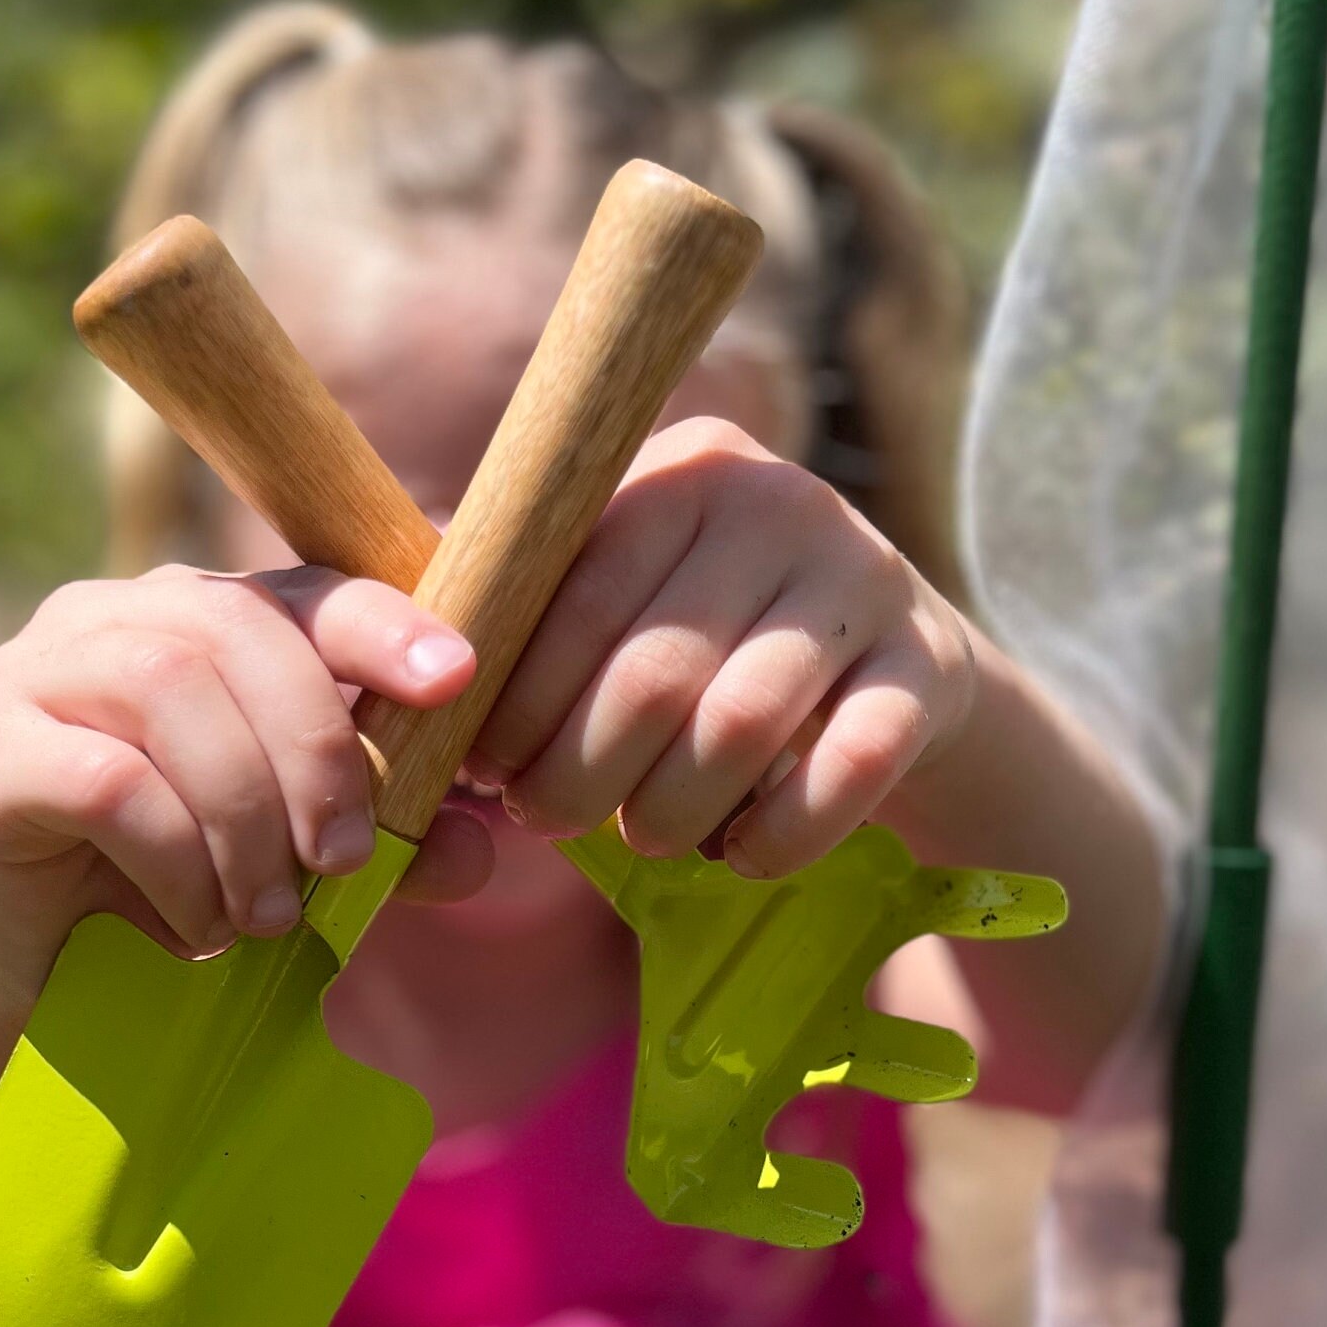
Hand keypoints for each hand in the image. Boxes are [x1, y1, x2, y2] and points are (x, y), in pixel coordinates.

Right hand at [0, 565, 483, 1019]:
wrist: (61, 977)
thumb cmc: (196, 888)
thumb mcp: (312, 860)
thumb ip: (394, 844)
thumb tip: (480, 850)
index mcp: (202, 613)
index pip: (303, 587)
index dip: (380, 624)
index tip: (454, 679)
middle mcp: (112, 615)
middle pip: (234, 629)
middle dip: (313, 748)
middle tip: (344, 859)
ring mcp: (36, 673)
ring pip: (167, 691)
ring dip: (242, 814)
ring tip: (267, 913)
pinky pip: (104, 781)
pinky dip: (176, 859)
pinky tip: (197, 922)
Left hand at [473, 419, 975, 876]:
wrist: (893, 659)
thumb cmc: (711, 632)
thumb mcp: (630, 590)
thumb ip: (529, 604)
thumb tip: (398, 645)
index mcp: (685, 471)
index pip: (574, 592)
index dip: (515, 697)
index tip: (482, 767)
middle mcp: (780, 504)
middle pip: (651, 670)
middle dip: (578, 770)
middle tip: (544, 820)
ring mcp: (865, 581)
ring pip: (739, 726)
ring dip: (669, 809)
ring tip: (640, 837)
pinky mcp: (928, 667)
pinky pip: (847, 769)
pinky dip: (780, 835)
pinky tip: (741, 855)